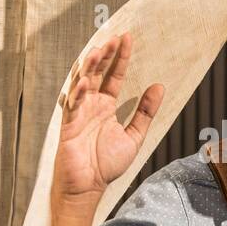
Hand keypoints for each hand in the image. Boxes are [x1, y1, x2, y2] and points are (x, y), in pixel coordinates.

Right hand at [53, 33, 163, 205]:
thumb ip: (145, 113)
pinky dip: (78, 93)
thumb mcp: (133, 136)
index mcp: (106, 106)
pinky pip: (72, 105)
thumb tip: (159, 87)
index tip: (127, 39)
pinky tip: (85, 83)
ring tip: (98, 51)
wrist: (88, 186)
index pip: (114, 76)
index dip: (120, 58)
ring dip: (89, 67)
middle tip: (114, 39)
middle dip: (105, 56)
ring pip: (82, 83)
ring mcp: (78, 113)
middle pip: (97, 73)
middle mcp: (91, 105)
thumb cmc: (107, 164)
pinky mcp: (68, 125)